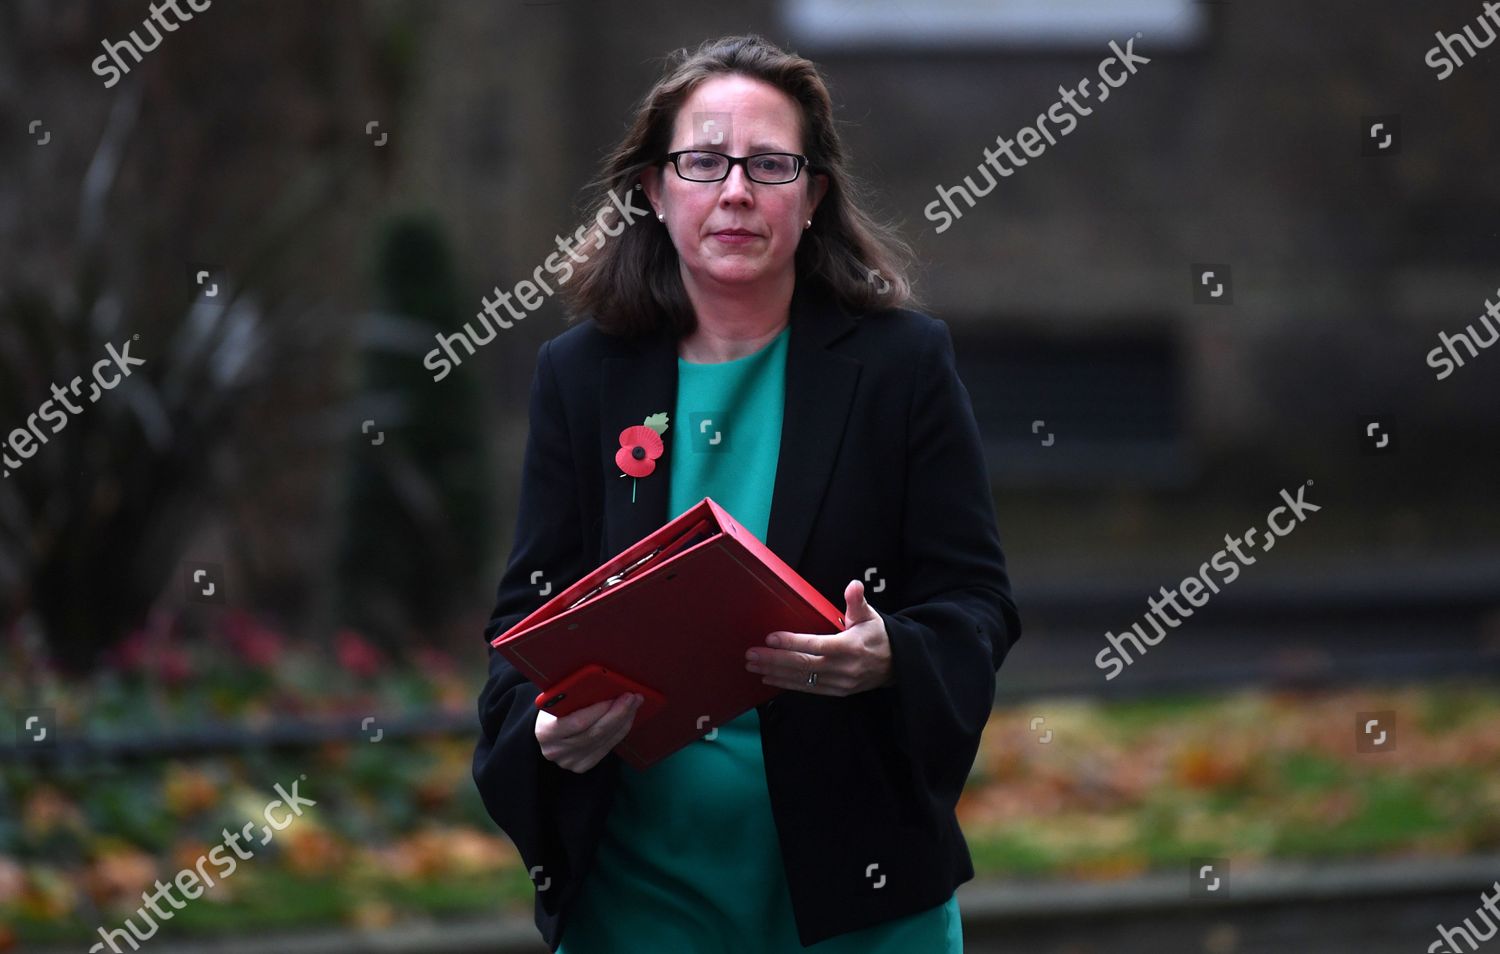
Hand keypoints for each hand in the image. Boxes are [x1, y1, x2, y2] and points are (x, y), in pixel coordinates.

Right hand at [535, 692, 641, 772]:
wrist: (546, 733)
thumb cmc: (553, 709)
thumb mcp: (555, 701)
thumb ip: (572, 697)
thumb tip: (605, 683)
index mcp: (545, 731)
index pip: (579, 721)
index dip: (602, 709)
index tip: (619, 695)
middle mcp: (556, 750)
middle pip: (595, 733)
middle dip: (619, 713)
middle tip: (634, 697)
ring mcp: (570, 761)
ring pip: (604, 741)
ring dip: (623, 721)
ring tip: (635, 704)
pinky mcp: (582, 765)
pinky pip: (607, 748)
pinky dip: (620, 731)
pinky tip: (628, 718)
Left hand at [744, 579, 894, 696]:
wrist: (897, 665)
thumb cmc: (878, 636)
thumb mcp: (870, 616)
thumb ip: (857, 601)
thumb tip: (853, 585)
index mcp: (850, 646)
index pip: (816, 644)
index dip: (792, 642)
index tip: (770, 638)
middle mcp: (844, 667)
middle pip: (803, 665)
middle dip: (774, 660)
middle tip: (750, 654)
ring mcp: (840, 682)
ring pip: (802, 679)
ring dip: (775, 673)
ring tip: (753, 666)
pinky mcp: (837, 691)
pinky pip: (809, 689)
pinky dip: (787, 684)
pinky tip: (769, 678)